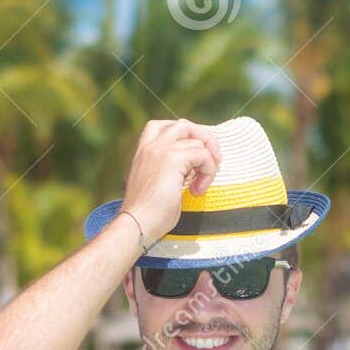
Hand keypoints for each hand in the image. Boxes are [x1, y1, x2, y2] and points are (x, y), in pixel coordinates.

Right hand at [120, 119, 222, 240]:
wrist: (137, 225)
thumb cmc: (149, 216)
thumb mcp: (160, 186)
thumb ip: (172, 172)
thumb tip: (194, 171)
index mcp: (144, 152)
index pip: (165, 127)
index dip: (186, 138)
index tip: (195, 161)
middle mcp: (151, 146)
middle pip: (184, 125)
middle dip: (203, 140)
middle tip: (212, 163)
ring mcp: (160, 150)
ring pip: (197, 140)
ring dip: (207, 163)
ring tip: (200, 185)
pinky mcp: (171, 159)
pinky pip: (202, 154)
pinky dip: (207, 171)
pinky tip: (197, 190)